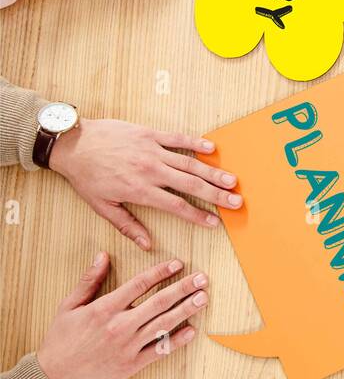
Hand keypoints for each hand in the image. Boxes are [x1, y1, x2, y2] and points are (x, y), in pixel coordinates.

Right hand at [36, 253, 205, 378]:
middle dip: (183, 288)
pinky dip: (177, 341)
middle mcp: (119, 326)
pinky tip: (192, 330)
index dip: (161, 272)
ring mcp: (128, 346)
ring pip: (163, 325)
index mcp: (104, 309)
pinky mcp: (131, 365)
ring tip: (203, 298)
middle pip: (158, 302)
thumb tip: (102, 255)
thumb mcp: (68, 306)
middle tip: (203, 278)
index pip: (139, 284)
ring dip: (186, 310)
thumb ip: (88, 280)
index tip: (178, 263)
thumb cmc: (60, 341)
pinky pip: (159, 351)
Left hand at [50, 118, 242, 248]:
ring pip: (190, 162)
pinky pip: (177, 138)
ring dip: (213, 172)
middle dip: (216, 195)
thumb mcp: (103, 206)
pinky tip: (211, 149)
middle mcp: (151, 170)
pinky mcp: (149, 134)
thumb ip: (128, 225)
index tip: (215, 223)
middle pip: (192, 184)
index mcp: (141, 191)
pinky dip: (195, 143)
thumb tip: (147, 244)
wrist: (72, 143)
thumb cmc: (86, 177)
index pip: (177, 206)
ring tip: (232, 180)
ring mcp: (152, 150)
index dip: (198, 216)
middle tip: (237, 202)